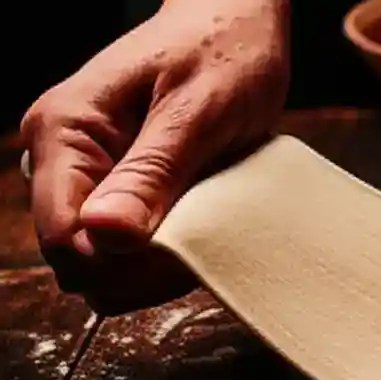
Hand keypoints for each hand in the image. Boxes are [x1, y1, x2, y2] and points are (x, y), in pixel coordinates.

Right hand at [21, 0, 289, 314]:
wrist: (238, 23)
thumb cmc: (224, 52)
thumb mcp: (199, 112)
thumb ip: (153, 172)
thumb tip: (107, 237)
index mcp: (65, 131)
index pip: (63, 238)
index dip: (118, 268)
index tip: (179, 260)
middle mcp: (62, 154)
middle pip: (79, 259)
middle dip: (137, 273)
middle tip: (203, 249)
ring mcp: (89, 172)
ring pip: (104, 262)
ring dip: (154, 268)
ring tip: (207, 234)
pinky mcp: (119, 184)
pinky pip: (128, 246)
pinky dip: (165, 254)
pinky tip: (202, 232)